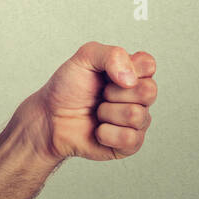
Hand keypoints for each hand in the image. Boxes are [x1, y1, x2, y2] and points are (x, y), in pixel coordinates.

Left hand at [27, 41, 156, 162]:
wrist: (50, 117)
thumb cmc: (67, 88)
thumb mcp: (84, 57)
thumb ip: (112, 55)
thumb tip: (131, 80)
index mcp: (132, 72)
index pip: (148, 65)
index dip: (127, 69)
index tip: (106, 74)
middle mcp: (138, 96)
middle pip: (148, 91)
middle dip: (115, 92)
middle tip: (100, 94)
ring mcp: (136, 121)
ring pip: (137, 115)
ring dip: (108, 113)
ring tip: (97, 112)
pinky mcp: (130, 144)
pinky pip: (130, 138)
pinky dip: (107, 134)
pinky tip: (98, 130)